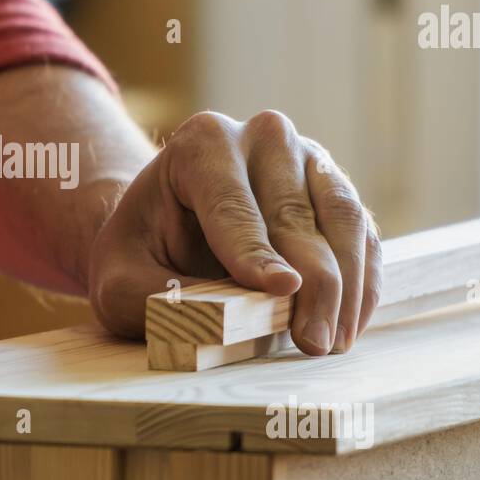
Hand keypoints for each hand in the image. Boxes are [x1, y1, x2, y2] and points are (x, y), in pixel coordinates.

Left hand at [86, 110, 381, 354]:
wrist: (162, 229)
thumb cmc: (139, 254)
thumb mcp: (117, 280)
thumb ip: (152, 299)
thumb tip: (211, 323)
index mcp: (201, 143)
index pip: (233, 205)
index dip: (256, 252)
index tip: (280, 290)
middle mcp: (262, 137)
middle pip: (294, 212)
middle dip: (312, 283)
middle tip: (313, 343)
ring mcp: (306, 156)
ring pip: (342, 217)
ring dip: (346, 285)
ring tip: (334, 342)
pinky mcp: (335, 188)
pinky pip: (362, 232)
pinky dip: (361, 281)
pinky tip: (349, 325)